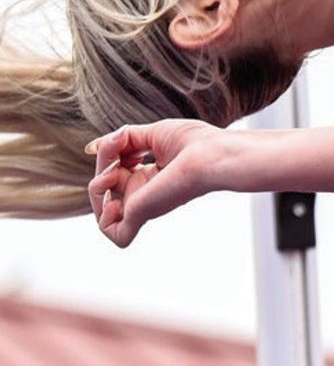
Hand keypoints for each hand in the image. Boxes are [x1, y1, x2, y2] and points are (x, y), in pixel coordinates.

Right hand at [87, 119, 227, 247]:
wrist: (210, 155)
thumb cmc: (193, 142)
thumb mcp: (150, 134)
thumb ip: (120, 141)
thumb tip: (91, 148)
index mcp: (150, 176)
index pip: (114, 170)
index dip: (108, 154)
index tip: (119, 139)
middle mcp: (145, 193)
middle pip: (105, 184)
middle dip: (102, 164)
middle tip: (115, 151)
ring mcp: (143, 205)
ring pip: (102, 206)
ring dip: (96, 187)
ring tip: (112, 174)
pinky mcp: (142, 215)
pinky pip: (112, 232)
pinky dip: (103, 218)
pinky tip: (113, 203)